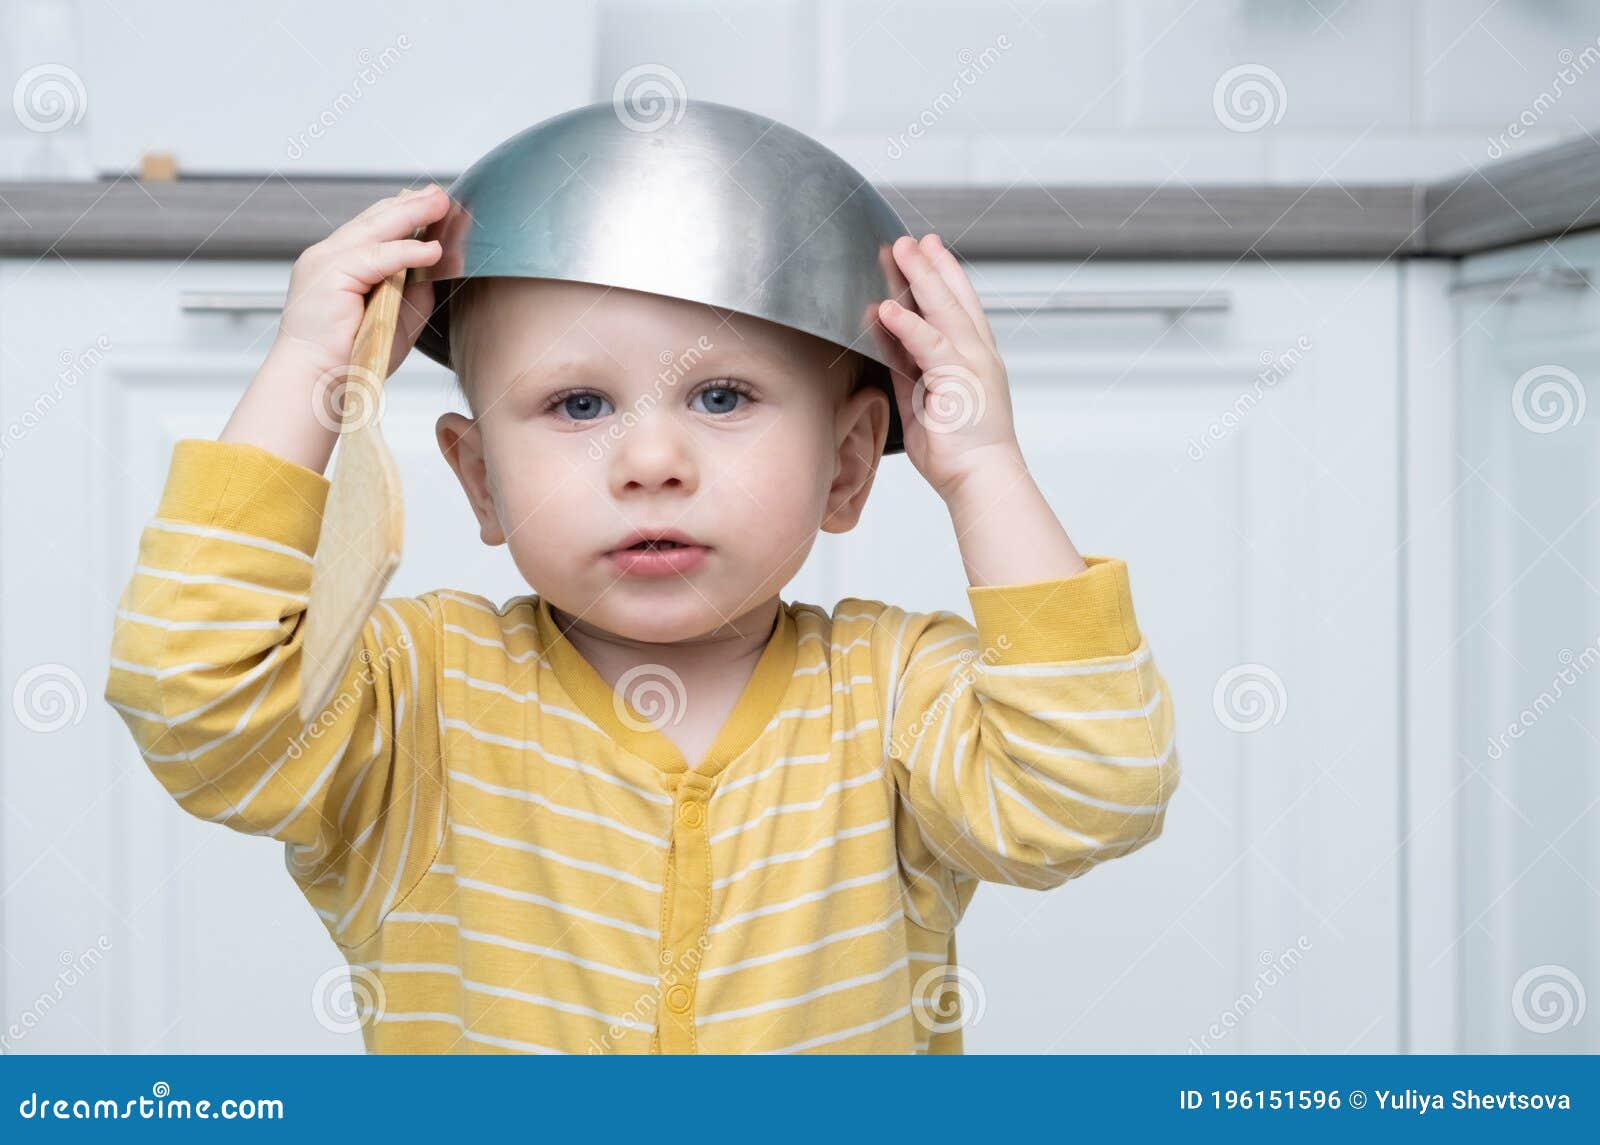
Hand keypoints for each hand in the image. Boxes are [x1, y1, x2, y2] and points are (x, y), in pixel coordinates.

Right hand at [268, 184, 449, 381]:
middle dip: (411, 205)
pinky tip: (431, 249)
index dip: (404, 214)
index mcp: (338, 264)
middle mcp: (328, 256)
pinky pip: (377, 257)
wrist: (317, 381)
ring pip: (376, 229)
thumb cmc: (351, 358)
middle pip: (375, 219)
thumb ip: (413, 292)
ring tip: (441, 205)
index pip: (373, 228)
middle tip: (441, 193)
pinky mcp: (331, 274)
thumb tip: (436, 267)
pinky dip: (406, 252)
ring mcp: (326, 262)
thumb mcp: (396, 320)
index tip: (434, 204)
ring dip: (412, 215)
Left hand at [872, 233, 1021, 498]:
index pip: (960, 307)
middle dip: (931, 265)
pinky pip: (929, 344)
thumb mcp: (924, 403)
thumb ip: (908, 371)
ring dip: (919, 278)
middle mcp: (978, 355)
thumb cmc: (958, 453)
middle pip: (953, 298)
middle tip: (912, 239)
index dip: (944, 276)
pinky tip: (886, 307)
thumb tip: (887, 346)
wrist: (981, 480)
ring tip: (898, 252)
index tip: (929, 250)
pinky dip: (906, 325)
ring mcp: (973, 364)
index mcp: (974, 360)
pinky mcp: (959, 380)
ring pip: (943, 311)